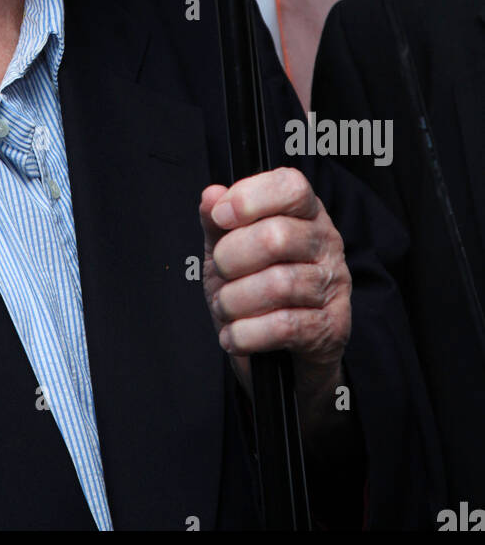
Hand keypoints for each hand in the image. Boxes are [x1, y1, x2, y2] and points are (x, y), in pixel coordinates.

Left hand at [199, 166, 351, 403]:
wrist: (279, 357)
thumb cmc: (253, 292)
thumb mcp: (227, 251)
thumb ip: (217, 223)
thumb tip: (211, 195)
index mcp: (305, 214)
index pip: (291, 186)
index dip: (250, 197)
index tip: (220, 216)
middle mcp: (326, 243)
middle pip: (277, 236)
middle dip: (231, 258)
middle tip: (220, 272)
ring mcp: (333, 285)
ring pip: (279, 284)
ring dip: (235, 301)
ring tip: (225, 308)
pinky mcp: (332, 328)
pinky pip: (284, 326)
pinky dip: (246, 333)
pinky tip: (234, 335)